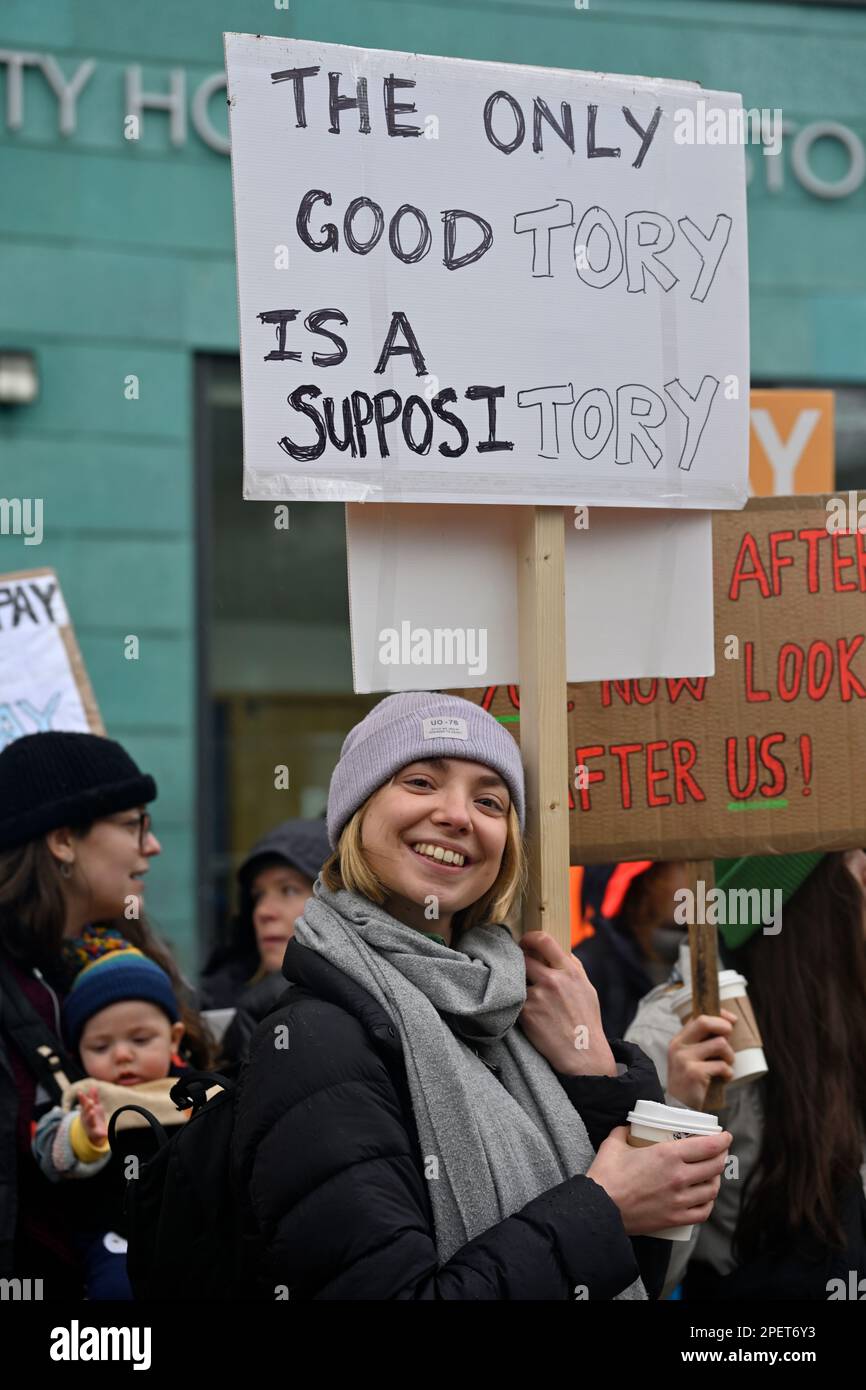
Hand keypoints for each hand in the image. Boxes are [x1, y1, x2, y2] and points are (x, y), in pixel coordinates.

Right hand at [77, 1085, 107, 1146]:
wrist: (92, 1134)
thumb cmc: (93, 1118)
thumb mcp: (94, 1107)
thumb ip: (93, 1098)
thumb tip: (93, 1087)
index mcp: (86, 1112)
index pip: (84, 1104)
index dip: (82, 1098)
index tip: (79, 1092)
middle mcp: (86, 1118)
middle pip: (86, 1112)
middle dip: (87, 1107)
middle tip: (90, 1101)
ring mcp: (90, 1126)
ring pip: (90, 1121)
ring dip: (90, 1117)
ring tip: (92, 1112)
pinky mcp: (96, 1133)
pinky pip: (98, 1134)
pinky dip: (102, 1134)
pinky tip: (106, 1133)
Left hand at [518, 931, 615, 1076]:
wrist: (583, 1054)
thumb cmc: (586, 1021)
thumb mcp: (587, 988)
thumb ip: (572, 967)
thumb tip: (558, 949)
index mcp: (571, 971)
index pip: (544, 940)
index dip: (530, 938)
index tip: (524, 942)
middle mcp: (554, 980)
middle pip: (524, 957)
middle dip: (519, 960)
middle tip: (517, 966)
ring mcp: (538, 996)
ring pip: (517, 979)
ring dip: (517, 984)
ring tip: (525, 994)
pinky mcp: (526, 1013)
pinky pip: (515, 999)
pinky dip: (516, 1002)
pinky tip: (524, 1011)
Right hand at [586, 1125, 731, 1236]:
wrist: (599, 1208)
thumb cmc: (607, 1175)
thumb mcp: (614, 1142)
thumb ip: (624, 1131)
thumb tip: (627, 1127)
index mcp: (667, 1154)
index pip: (708, 1146)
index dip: (722, 1140)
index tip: (725, 1136)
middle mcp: (679, 1177)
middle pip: (715, 1166)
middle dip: (722, 1156)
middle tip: (720, 1152)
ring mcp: (679, 1200)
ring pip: (712, 1189)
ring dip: (716, 1179)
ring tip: (712, 1175)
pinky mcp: (675, 1218)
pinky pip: (703, 1211)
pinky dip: (708, 1203)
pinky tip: (705, 1197)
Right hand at [667, 1011, 736, 1110]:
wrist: (679, 1108)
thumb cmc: (690, 1081)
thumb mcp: (689, 1058)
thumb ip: (700, 1044)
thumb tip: (727, 1028)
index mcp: (678, 1040)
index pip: (698, 1017)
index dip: (718, 1015)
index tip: (731, 1020)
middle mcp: (679, 1046)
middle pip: (704, 1021)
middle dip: (724, 1027)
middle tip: (730, 1038)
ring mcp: (685, 1059)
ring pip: (719, 1044)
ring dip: (729, 1055)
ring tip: (726, 1064)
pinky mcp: (695, 1073)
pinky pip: (721, 1065)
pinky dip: (728, 1072)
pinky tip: (724, 1077)